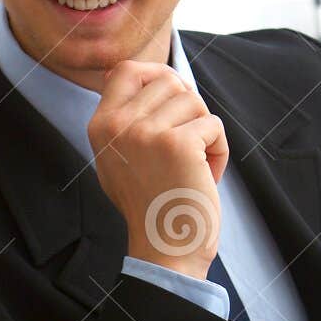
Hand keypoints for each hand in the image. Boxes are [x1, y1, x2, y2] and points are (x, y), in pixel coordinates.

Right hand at [88, 61, 228, 280]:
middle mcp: (118, 126)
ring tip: (195, 165)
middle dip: (188, 108)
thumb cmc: (151, 206)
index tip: (174, 98)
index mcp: (101, 127)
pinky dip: (219, 151)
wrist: (165, 251)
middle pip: (168, 80)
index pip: (125, 69)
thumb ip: (122, 119)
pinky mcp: (178, 144)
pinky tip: (206, 176)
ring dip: (205, 132)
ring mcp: (146, 133)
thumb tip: (128, 72)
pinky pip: (213, 125)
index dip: (156, 74)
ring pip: (194, 101)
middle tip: (190, 142)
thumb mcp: (119, 159)